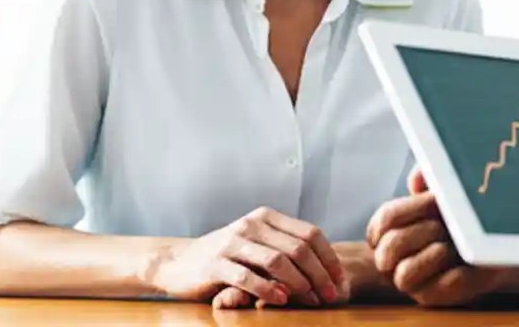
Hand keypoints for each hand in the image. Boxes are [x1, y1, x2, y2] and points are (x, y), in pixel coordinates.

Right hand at [146, 206, 346, 307]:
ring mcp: (232, 242)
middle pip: (298, 248)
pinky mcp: (214, 263)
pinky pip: (247, 276)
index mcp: (267, 217)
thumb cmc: (228, 258)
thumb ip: (287, 252)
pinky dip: (267, 289)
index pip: (310, 233)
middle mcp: (251, 224)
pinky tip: (281, 300)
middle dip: (319, 274)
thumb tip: (327, 275)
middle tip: (329, 296)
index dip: (328, 258)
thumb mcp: (259, 246)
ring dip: (299, 283)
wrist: (179, 263)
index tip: (339, 281)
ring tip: (311, 300)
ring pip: (276, 261)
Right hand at [365, 168, 518, 305]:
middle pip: (392, 245)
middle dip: (423, 230)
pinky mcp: (434, 297)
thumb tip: (418, 179)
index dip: (412, 207)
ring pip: (404, 275)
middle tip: (444, 224)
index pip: (384, 220)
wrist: (491, 242)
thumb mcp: (445, 188)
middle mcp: (394, 259)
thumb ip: (430, 175)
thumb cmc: (459, 213)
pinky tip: (464, 259)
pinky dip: (454, 272)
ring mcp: (412, 281)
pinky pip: (439, 287)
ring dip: (433, 254)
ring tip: (451, 244)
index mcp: (390, 230)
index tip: (435, 199)